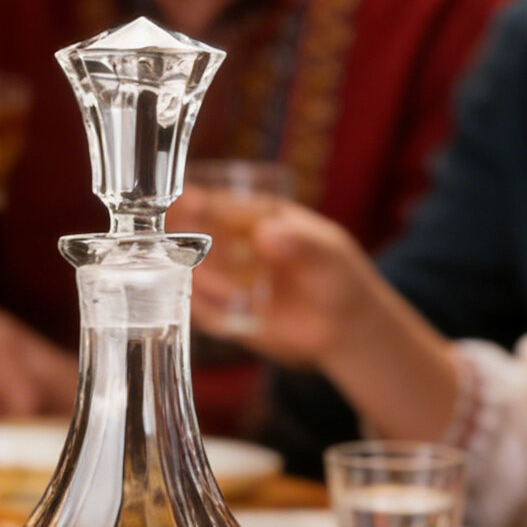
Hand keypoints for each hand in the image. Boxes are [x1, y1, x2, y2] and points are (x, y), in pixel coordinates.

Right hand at [177, 188, 382, 366]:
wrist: (346, 326)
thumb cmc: (339, 275)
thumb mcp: (328, 252)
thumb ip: (301, 243)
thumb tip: (265, 235)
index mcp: (254, 219)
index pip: (218, 204)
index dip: (199, 201)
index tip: (187, 199)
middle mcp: (233, 248)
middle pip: (194, 236)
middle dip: (182, 236)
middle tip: (180, 242)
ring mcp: (227, 281)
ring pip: (194, 274)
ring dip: (195, 277)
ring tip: (222, 288)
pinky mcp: (227, 315)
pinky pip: (203, 313)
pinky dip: (200, 310)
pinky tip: (213, 310)